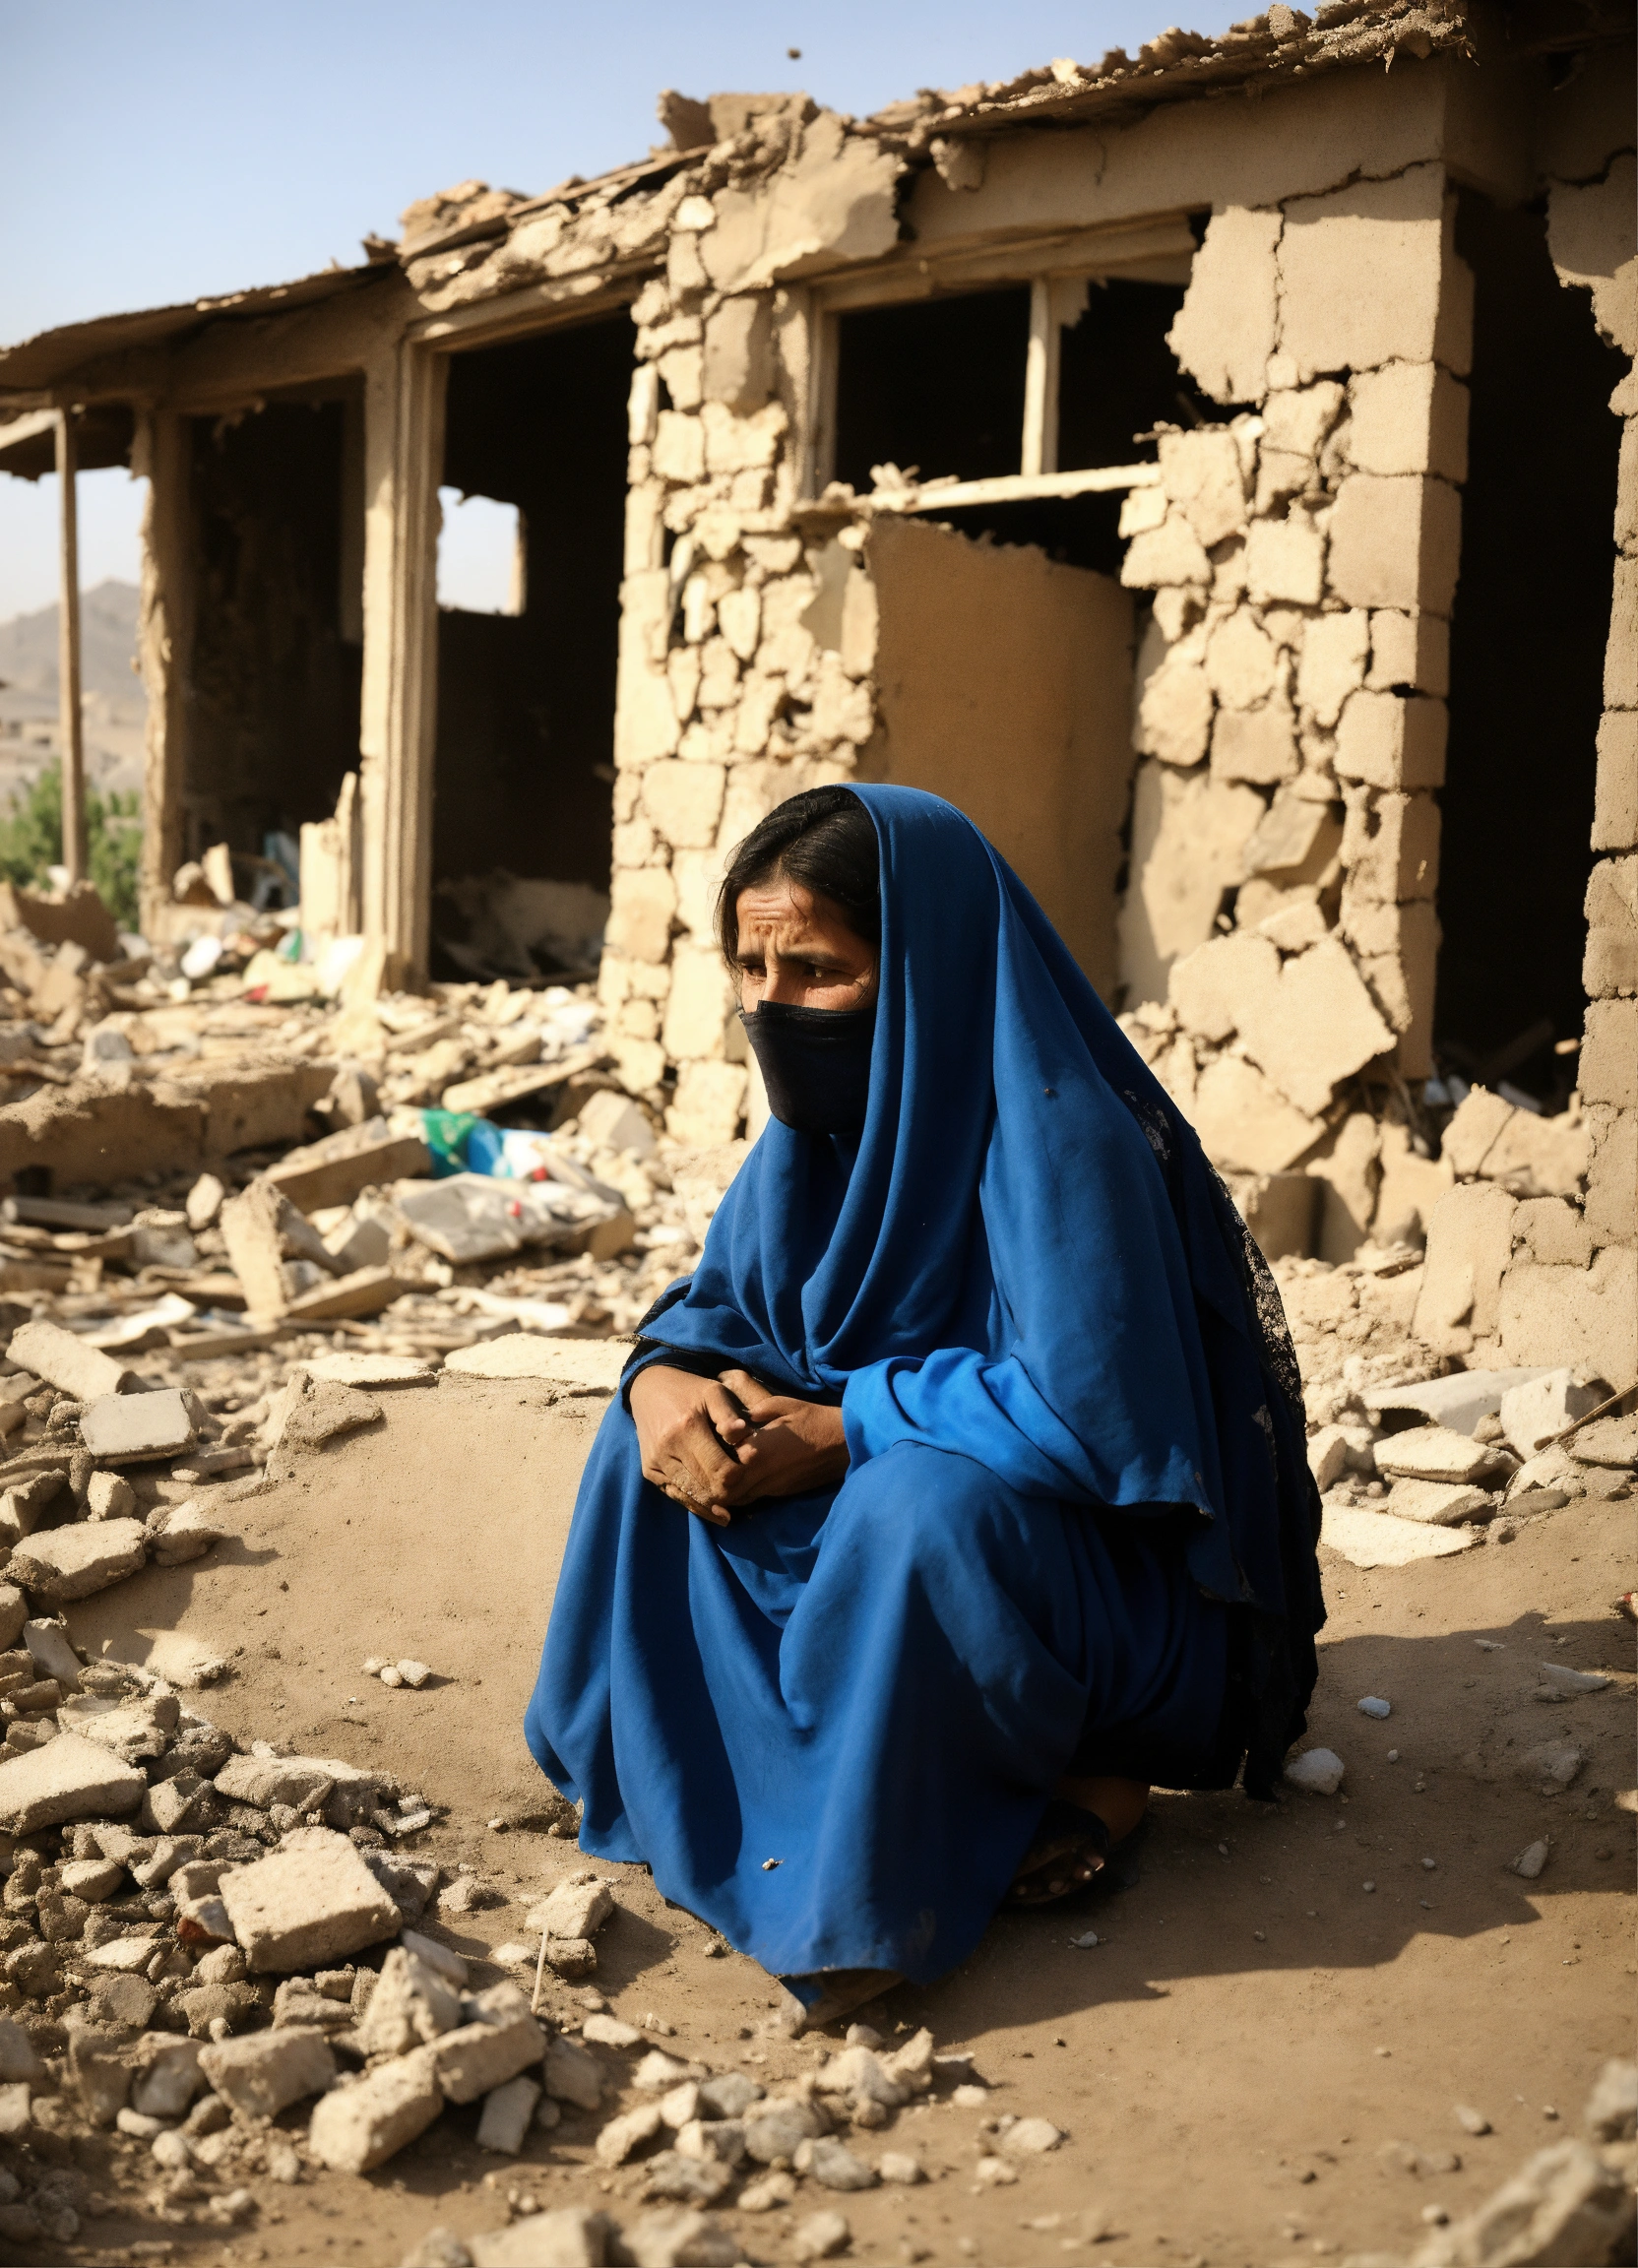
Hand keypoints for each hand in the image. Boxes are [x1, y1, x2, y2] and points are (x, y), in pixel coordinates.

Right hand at [629, 1365, 754, 1526]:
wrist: (648, 1389)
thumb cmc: (690, 1390)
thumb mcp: (714, 1391)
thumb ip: (729, 1415)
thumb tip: (744, 1434)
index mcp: (687, 1427)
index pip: (720, 1470)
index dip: (739, 1477)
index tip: (751, 1473)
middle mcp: (668, 1448)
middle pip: (707, 1487)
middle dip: (730, 1493)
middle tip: (747, 1492)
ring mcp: (656, 1462)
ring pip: (691, 1496)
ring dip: (714, 1503)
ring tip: (734, 1505)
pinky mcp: (649, 1471)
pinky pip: (675, 1496)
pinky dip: (697, 1506)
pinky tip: (716, 1512)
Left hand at [714, 1369, 849, 1504]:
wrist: (843, 1444)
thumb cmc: (812, 1420)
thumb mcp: (782, 1405)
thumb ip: (755, 1411)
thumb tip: (736, 1415)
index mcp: (756, 1451)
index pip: (719, 1465)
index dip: (710, 1458)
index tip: (706, 1447)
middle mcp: (760, 1475)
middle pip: (723, 1491)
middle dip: (713, 1481)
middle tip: (707, 1466)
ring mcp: (771, 1488)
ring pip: (736, 1500)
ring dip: (726, 1490)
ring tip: (721, 1474)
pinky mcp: (780, 1494)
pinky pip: (752, 1498)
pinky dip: (742, 1494)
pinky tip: (741, 1479)